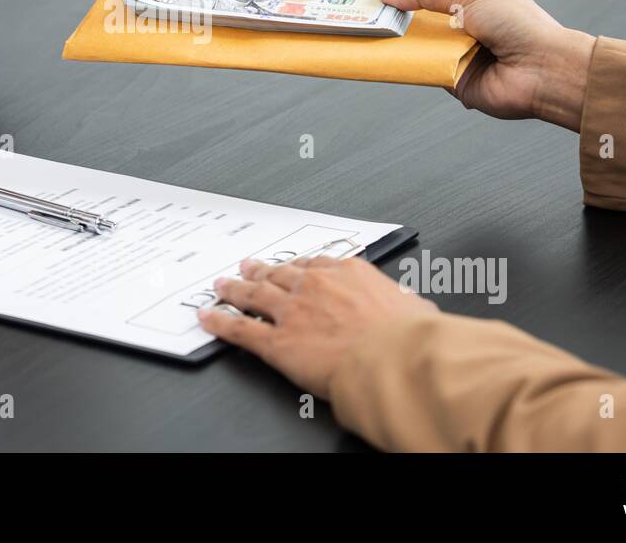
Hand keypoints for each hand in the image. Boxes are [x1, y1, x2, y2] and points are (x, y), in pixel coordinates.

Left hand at [198, 257, 436, 399]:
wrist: (393, 360)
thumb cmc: (408, 339)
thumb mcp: (416, 309)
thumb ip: (406, 305)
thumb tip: (416, 310)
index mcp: (349, 274)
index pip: (315, 265)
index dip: (298, 266)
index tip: (291, 265)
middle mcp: (315, 286)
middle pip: (279, 274)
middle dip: (261, 270)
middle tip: (247, 266)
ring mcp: (292, 311)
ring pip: (254, 295)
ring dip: (234, 289)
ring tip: (222, 285)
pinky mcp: (277, 342)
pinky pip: (240, 329)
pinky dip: (220, 322)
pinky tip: (208, 317)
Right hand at [378, 0, 594, 130]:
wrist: (543, 70)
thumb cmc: (519, 27)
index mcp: (480, 8)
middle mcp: (470, 32)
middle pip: (427, 22)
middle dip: (401, 14)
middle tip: (367, 4)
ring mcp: (461, 58)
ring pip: (422, 46)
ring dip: (402, 38)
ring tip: (369, 22)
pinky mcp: (454, 83)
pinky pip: (425, 70)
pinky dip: (408, 62)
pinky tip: (385, 50)